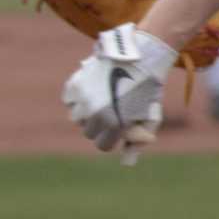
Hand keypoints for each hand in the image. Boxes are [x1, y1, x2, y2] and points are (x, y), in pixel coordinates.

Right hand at [61, 24, 178, 165]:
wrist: (140, 56)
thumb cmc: (148, 89)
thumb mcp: (149, 117)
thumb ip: (137, 140)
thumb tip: (127, 162)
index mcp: (115, 124)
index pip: (102, 145)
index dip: (112, 139)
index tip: (119, 129)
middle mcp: (95, 113)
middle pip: (89, 132)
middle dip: (100, 126)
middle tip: (113, 111)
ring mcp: (83, 98)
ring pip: (77, 117)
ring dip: (87, 113)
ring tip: (102, 100)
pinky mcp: (75, 83)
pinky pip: (69, 100)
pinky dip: (77, 98)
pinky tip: (92, 90)